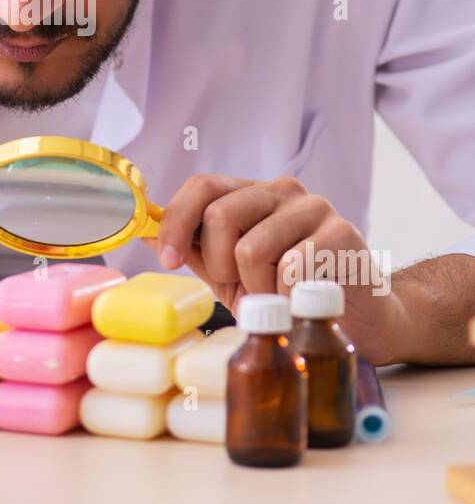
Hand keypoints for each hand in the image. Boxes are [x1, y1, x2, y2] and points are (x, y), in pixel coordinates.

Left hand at [142, 173, 402, 360]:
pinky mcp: (343, 233)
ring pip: (253, 248)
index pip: (202, 186)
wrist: (360, 316)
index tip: (166, 258)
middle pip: (221, 215)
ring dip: (258, 288)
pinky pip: (291, 268)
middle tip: (244, 290)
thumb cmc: (290, 294)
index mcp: (252, 194)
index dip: (176, 221)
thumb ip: (197, 250)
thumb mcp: (233, 273)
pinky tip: (302, 300)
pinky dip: (287, 296)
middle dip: (222, 266)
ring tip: (278, 299)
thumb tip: (143, 232)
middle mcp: (283, 191)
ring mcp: (315, 208)